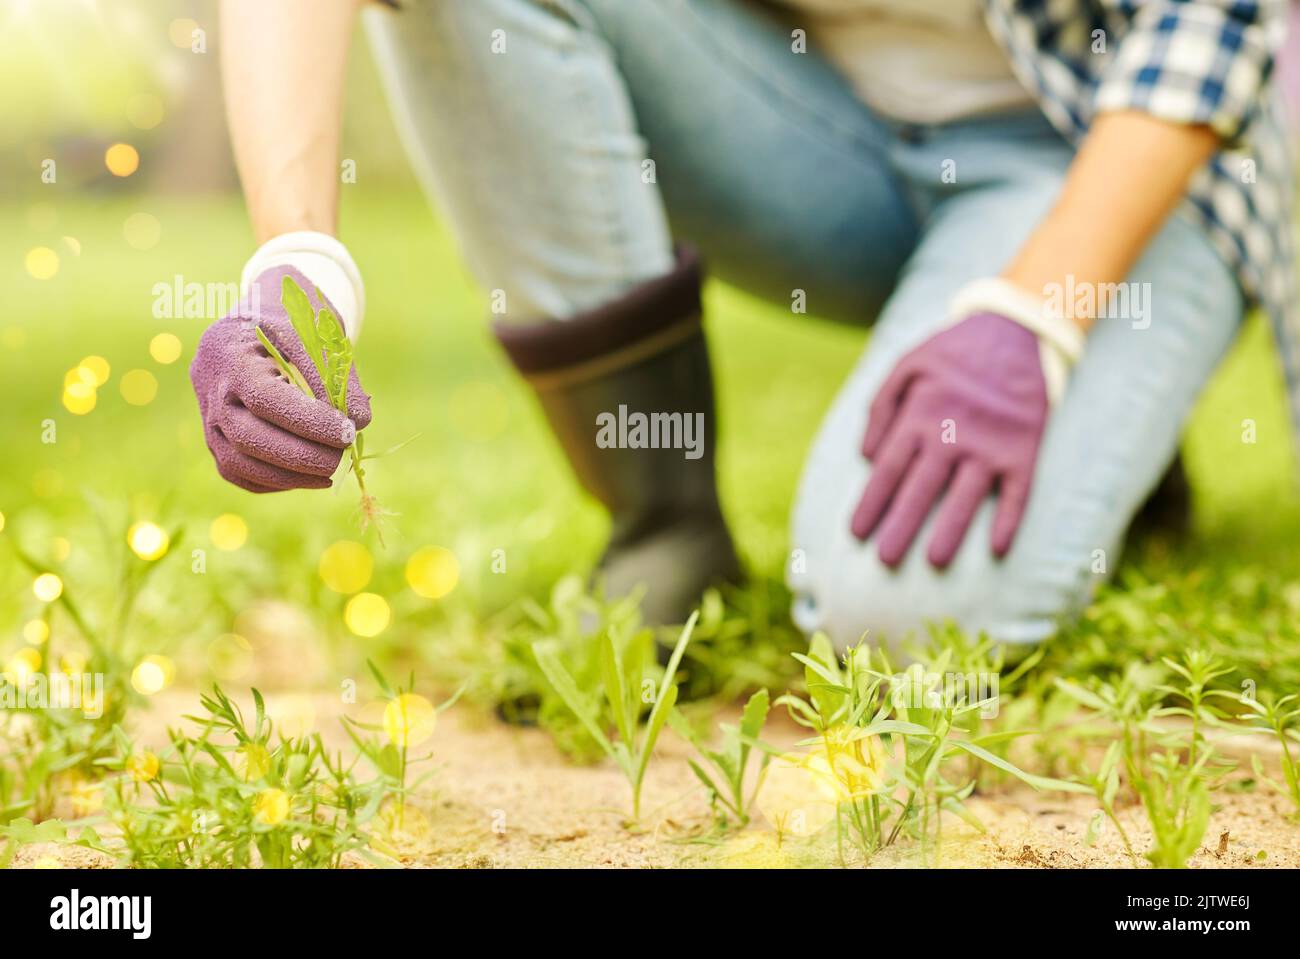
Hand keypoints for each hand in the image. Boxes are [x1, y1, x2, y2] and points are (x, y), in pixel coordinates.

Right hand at [190, 265, 371, 492]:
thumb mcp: (319, 333)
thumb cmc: (295, 317)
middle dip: (299, 455)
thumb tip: (359, 424)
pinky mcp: (213, 435)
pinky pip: (235, 470)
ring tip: (329, 472)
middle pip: (246, 436)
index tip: (346, 432)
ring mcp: (206, 413)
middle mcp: (209, 385)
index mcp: (230, 350)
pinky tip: (307, 476)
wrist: (261, 312)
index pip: (265, 399)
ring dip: (287, 475)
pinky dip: (272, 480)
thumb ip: (338, 377)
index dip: (308, 422)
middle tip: (339, 457)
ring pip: (236, 461)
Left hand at [850, 312, 1049, 567]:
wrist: (1015, 329)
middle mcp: (953, 433)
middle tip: (884, 561)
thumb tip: (864, 456)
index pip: (887, 468)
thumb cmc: (952, 353)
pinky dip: (1009, 519)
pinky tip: (997, 548)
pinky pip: (1018, 490)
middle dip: (900, 526)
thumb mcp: (906, 365)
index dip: (870, 503)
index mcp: (920, 414)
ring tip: (934, 562)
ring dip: (951, 529)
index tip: (855, 534)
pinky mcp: (1024, 448)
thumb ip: (881, 408)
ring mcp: (991, 442)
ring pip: (966, 494)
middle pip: (921, 488)